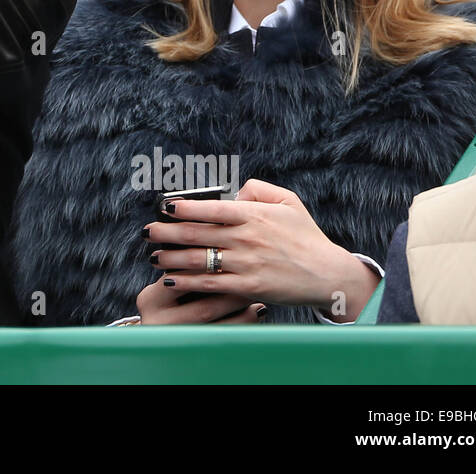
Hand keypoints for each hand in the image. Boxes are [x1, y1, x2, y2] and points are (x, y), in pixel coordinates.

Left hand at [141, 179, 379, 317]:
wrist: (327, 274)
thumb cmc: (305, 236)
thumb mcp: (288, 201)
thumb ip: (258, 189)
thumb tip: (233, 192)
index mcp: (253, 215)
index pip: (211, 208)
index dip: (183, 207)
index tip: (164, 206)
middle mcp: (246, 238)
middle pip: (197, 234)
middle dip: (166, 232)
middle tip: (147, 232)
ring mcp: (245, 264)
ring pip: (198, 259)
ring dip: (170, 257)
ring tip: (154, 256)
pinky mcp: (248, 287)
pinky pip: (210, 284)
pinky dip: (186, 281)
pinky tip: (169, 278)